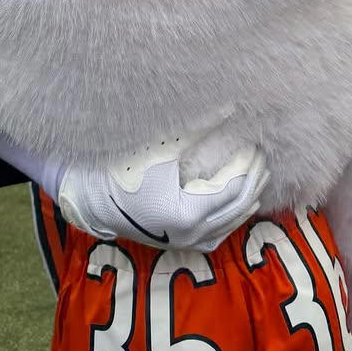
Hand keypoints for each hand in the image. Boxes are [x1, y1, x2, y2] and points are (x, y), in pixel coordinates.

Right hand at [58, 135, 268, 252]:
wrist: (90, 197)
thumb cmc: (123, 166)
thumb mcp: (163, 144)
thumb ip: (200, 127)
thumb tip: (232, 106)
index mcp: (188, 212)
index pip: (234, 185)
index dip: (247, 162)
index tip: (254, 140)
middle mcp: (192, 234)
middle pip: (239, 205)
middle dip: (253, 176)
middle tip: (261, 151)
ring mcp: (187, 243)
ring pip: (232, 222)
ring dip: (248, 196)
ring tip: (257, 170)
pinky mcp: (181, 244)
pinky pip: (220, 233)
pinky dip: (234, 215)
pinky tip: (241, 200)